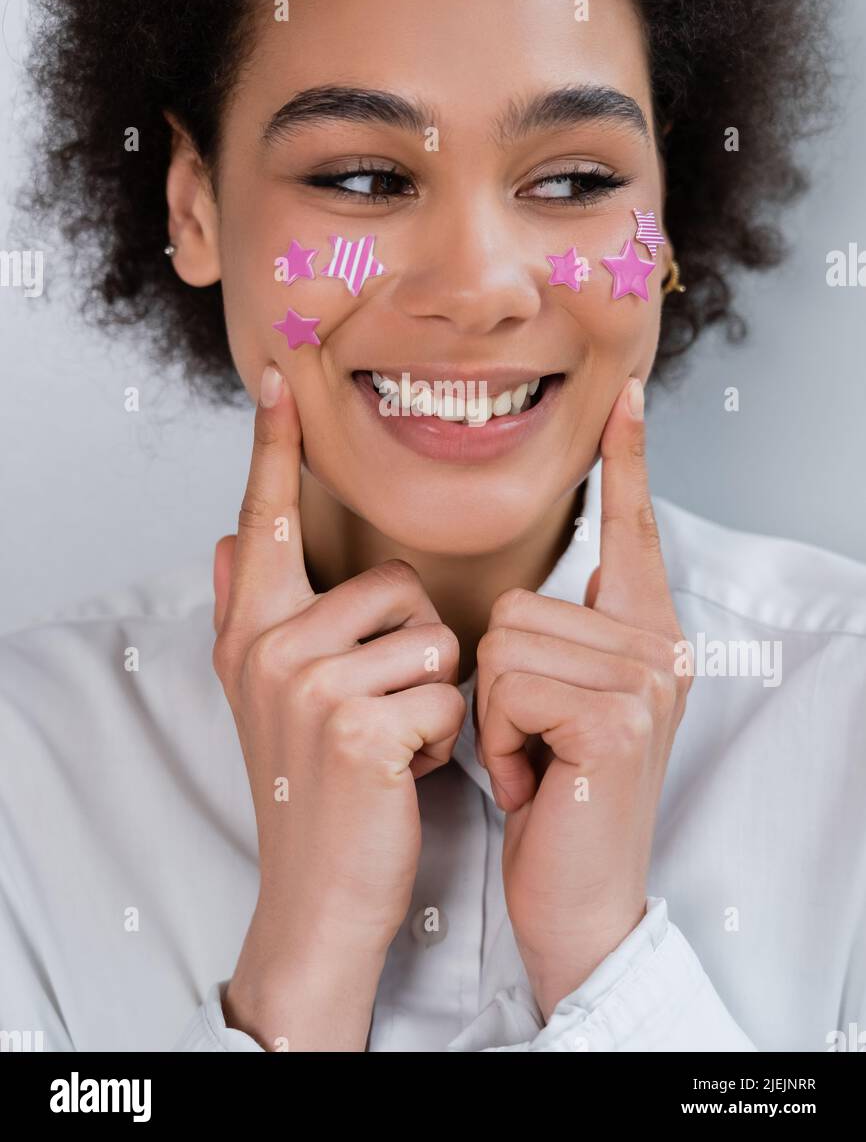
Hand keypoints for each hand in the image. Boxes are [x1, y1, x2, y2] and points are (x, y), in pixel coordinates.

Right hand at [213, 364, 465, 1049]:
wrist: (318, 897)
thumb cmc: (313, 790)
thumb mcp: (266, 699)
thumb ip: (252, 613)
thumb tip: (231, 539)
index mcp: (252, 629)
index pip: (265, 516)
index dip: (274, 443)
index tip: (281, 372)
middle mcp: (268, 645)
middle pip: (397, 582)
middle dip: (417, 650)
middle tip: (383, 713)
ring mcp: (308, 685)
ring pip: (435, 636)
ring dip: (435, 698)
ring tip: (395, 743)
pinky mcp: (358, 725)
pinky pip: (449, 692)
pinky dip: (446, 739)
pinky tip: (407, 774)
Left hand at [474, 376, 691, 1020]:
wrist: (576, 901)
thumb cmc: (555, 797)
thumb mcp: (551, 704)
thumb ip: (553, 638)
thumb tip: (535, 585)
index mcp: (642, 635)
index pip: (632, 531)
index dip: (626, 461)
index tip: (623, 396)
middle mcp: (658, 647)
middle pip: (517, 604)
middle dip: (497, 685)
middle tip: (532, 744)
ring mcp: (645, 680)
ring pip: (502, 643)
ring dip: (493, 716)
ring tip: (533, 761)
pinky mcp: (617, 717)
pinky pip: (507, 687)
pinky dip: (499, 743)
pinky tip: (534, 782)